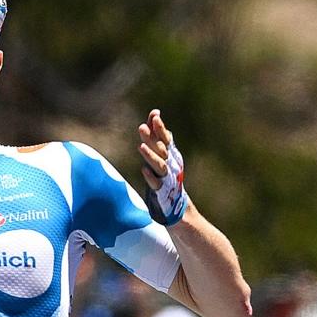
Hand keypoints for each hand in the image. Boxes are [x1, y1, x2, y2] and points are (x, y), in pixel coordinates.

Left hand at [137, 109, 186, 225]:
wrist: (176, 204)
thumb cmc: (166, 175)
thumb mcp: (162, 153)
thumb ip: (157, 134)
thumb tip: (155, 112)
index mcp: (170, 154)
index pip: (165, 138)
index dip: (160, 127)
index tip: (155, 115)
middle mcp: (170, 164)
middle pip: (161, 150)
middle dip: (152, 138)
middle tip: (142, 127)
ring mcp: (166, 178)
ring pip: (159, 166)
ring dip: (150, 156)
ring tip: (141, 146)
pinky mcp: (161, 192)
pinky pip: (156, 184)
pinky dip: (151, 177)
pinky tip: (144, 170)